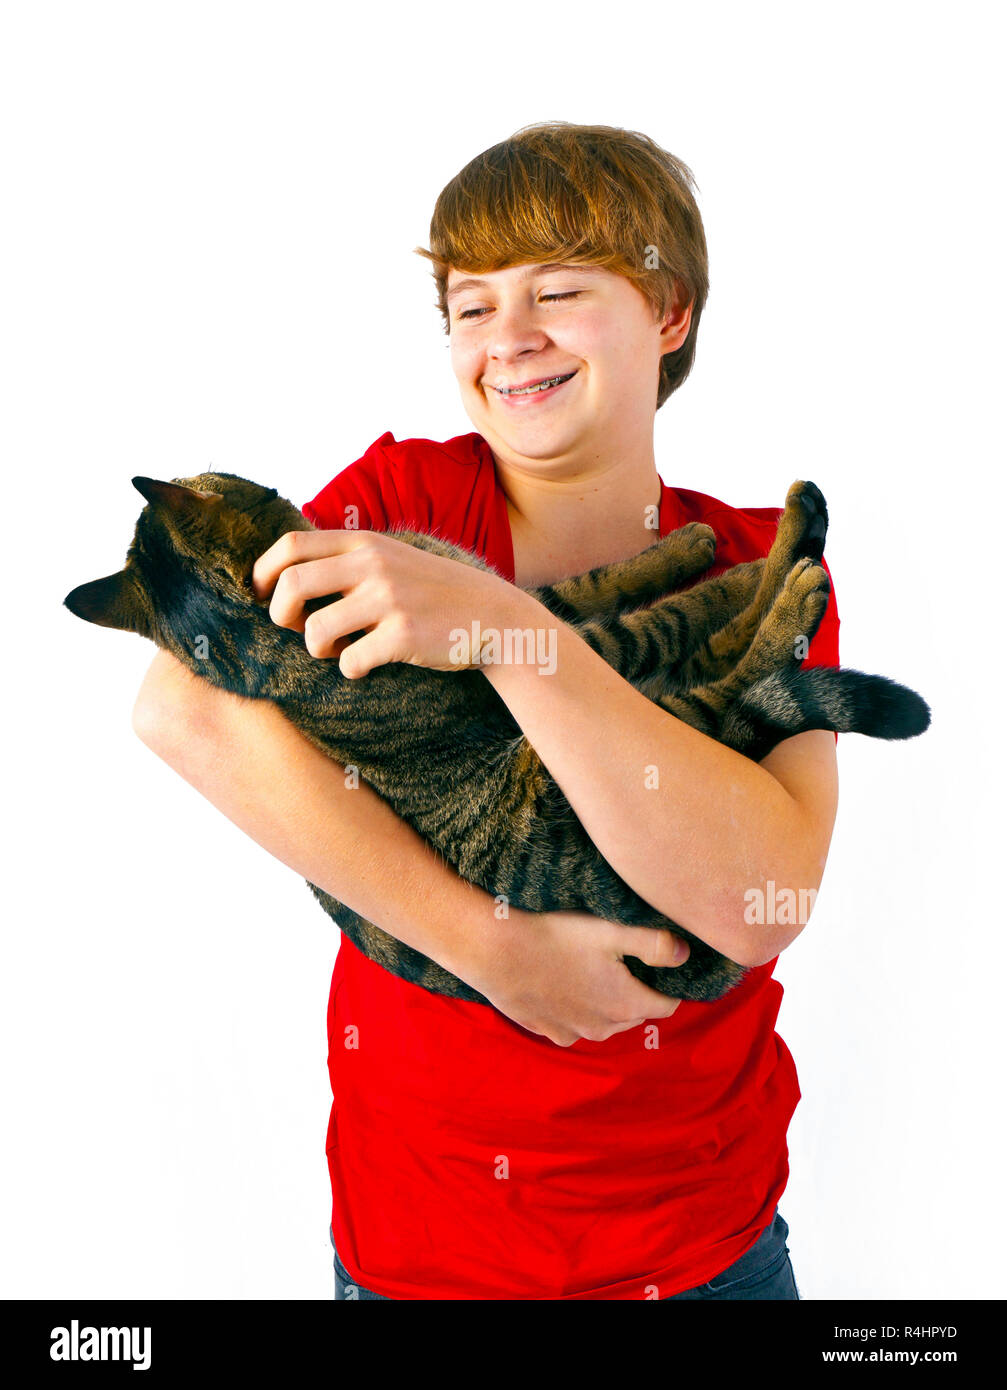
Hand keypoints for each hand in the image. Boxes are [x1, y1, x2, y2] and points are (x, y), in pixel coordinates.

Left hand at [251, 529, 520, 677]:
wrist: (495, 617)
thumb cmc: (435, 594)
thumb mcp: (394, 558)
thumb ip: (350, 560)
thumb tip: (288, 576)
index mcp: (365, 543)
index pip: (291, 545)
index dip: (263, 571)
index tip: (261, 595)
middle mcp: (373, 565)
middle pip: (291, 585)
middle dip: (279, 614)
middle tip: (296, 627)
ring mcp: (389, 600)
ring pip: (315, 630)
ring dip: (315, 648)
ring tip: (337, 649)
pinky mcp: (404, 636)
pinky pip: (350, 661)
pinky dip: (350, 670)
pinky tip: (367, 665)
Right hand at [466, 908, 688, 1046]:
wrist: (498, 953)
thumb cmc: (557, 938)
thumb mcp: (612, 931)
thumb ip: (655, 944)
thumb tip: (686, 954)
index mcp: (627, 1003)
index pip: (667, 1005)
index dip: (671, 987)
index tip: (667, 970)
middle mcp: (605, 1026)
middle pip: (636, 1014)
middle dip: (639, 994)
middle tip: (629, 965)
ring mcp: (575, 1032)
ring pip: (605, 1022)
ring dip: (607, 1004)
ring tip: (596, 974)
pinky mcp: (549, 1032)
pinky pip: (575, 1026)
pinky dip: (578, 1011)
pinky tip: (566, 987)